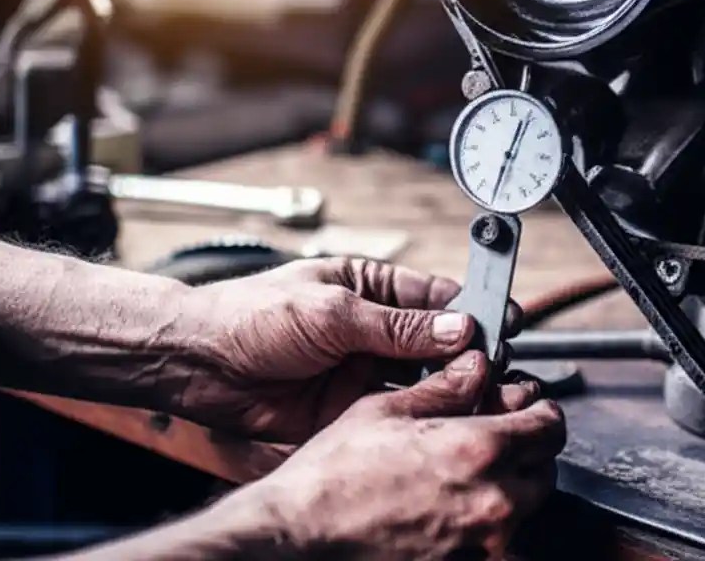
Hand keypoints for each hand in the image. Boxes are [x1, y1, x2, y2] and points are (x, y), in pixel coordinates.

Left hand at [170, 257, 517, 442]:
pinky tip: (443, 416)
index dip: (472, 307)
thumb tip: (458, 328)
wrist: (198, 363)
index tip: (505, 320)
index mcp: (370, 287)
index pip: (436, 296)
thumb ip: (397, 326)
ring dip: (451, 386)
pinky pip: (398, 412)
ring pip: (424, 380)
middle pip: (438, 341)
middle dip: (469, 353)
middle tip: (500, 365)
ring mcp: (363, 369)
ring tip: (481, 392)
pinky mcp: (351, 409)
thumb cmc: (252, 316)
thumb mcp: (332, 312)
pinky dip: (422, 416)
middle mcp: (373, 328)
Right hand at [212, 351, 564, 559]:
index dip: (541, 410)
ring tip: (465, 470)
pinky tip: (446, 504)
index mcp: (479, 450)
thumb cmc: (332, 478)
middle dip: (528, 448)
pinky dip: (482, 518)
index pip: (551, 426)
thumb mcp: (386, 411)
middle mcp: (492, 501)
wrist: (300, 538)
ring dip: (509, 484)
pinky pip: (493, 539)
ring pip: (523, 507)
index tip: (527, 406)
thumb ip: (444, 387)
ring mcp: (481, 542)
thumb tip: (475, 368)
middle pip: (544, 469)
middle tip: (496, 434)